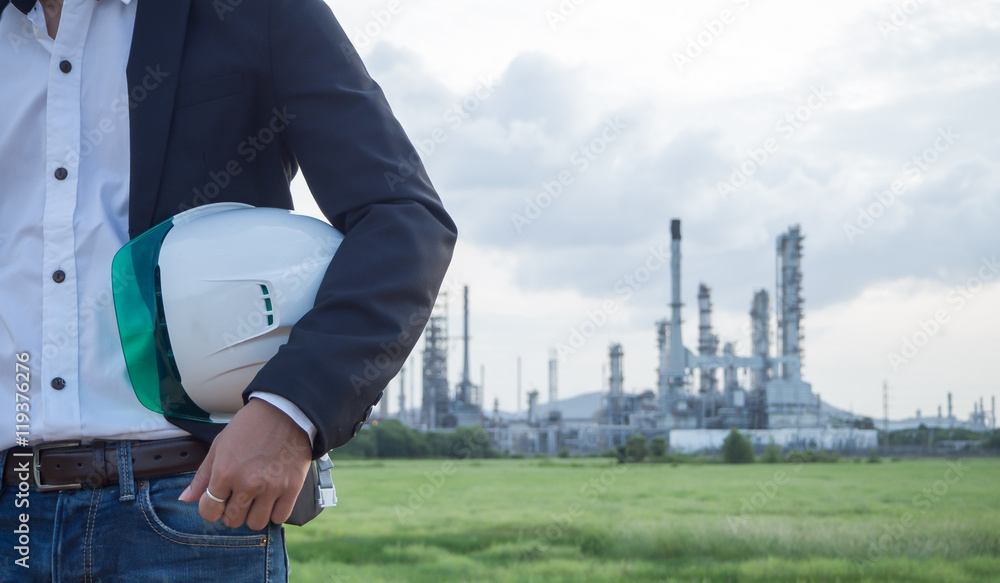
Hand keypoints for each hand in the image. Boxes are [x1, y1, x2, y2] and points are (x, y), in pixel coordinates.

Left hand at [178, 398, 312, 529]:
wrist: (286, 411)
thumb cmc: (250, 426)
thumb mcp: (220, 445)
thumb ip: (202, 476)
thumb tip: (185, 499)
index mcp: (225, 472)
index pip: (209, 512)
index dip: (212, 508)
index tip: (219, 501)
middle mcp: (247, 484)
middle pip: (232, 521)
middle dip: (233, 511)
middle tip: (240, 496)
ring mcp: (271, 487)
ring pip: (256, 524)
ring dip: (254, 514)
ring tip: (257, 498)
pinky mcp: (292, 488)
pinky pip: (280, 518)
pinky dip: (275, 512)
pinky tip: (273, 498)